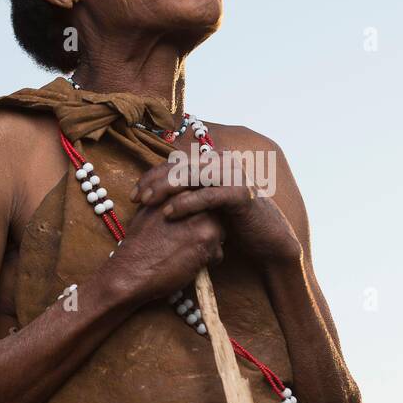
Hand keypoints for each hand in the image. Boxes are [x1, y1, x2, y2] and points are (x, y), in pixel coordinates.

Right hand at [112, 195, 225, 305]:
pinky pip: (218, 252)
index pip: (201, 201)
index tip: (185, 231)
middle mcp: (192, 199)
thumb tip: (185, 202)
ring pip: (219, 233)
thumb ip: (169, 201)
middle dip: (205, 230)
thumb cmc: (138, 245)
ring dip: (207, 245)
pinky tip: (186, 263)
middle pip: (213, 215)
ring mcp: (201, 217)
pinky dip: (206, 262)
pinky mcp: (207, 237)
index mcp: (177, 191)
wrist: (131, 269)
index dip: (195, 218)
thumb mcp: (149, 211)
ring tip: (183, 253)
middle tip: (184, 244)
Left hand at [130, 147, 302, 266]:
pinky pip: (208, 195)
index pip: (175, 163)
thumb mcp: (207, 206)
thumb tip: (154, 194)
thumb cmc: (234, 224)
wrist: (268, 239)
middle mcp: (223, 163)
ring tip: (148, 203)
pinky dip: (187, 203)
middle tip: (136, 198)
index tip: (133, 194)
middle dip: (154, 181)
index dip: (152, 176)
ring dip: (166, 188)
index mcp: (213, 163)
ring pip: (192, 175)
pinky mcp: (241, 194)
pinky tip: (169, 213)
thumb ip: (188, 194)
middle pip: (180, 166)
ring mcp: (233, 176)